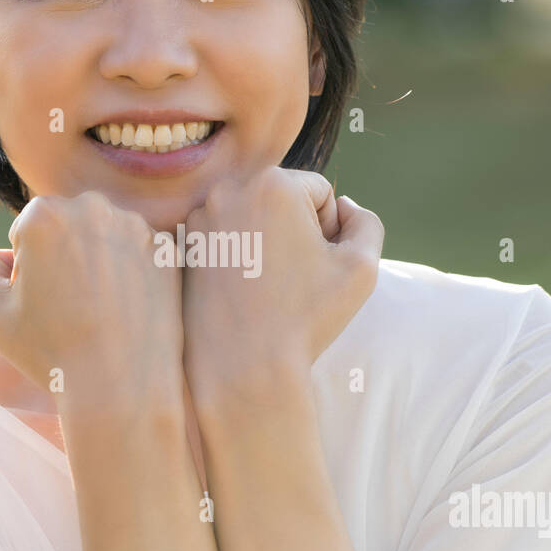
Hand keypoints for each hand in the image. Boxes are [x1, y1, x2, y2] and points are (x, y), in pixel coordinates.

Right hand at [0, 192, 184, 415]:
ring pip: (107, 238)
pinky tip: (126, 310)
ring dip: (100, 263)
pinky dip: (133, 275)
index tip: (41, 303)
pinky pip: (140, 255)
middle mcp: (93, 207)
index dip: (29, 269)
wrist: (120, 385)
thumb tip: (3, 256)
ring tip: (100, 312)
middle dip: (65, 257)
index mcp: (44, 214)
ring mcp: (137, 227)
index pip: (28, 232)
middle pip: (69, 227)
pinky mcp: (169, 251)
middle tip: (70, 308)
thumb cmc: (48, 352)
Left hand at [180, 168, 383, 400]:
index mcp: (272, 184)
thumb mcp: (362, 267)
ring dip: (266, 240)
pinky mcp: (184, 247)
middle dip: (296, 230)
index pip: (319, 191)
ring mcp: (199, 219)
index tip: (320, 265)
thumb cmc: (307, 317)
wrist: (246, 366)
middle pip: (281, 198)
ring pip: (251, 217)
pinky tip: (246, 291)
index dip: (330, 229)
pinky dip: (239, 256)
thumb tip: (343, 205)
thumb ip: (365, 222)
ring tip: (270, 285)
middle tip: (296, 278)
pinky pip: (225, 238)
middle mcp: (228, 190)